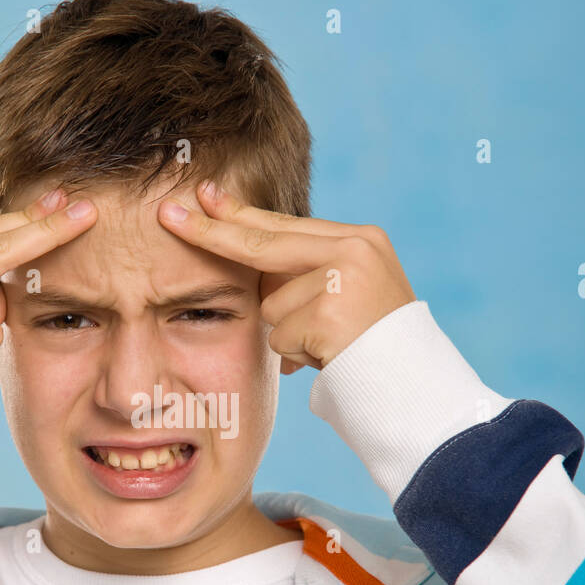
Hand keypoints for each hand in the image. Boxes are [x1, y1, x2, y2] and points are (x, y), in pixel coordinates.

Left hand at [157, 182, 415, 373]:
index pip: (284, 224)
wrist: (418, 389)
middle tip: (167, 215)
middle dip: (211, 232)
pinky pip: (280, 338)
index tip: (203, 195)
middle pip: (262, 243)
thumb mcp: (349, 298)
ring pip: (271, 307)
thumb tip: (250, 275)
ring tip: (332, 347)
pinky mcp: (329, 314)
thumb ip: (306, 279)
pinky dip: (298, 356)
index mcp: (359, 240)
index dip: (238, 213)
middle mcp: (354, 249)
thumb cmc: (378, 350)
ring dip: (290, 335)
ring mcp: (342, 279)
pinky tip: (332, 358)